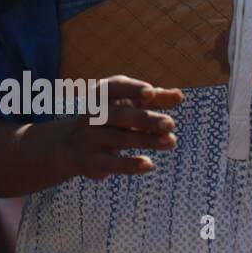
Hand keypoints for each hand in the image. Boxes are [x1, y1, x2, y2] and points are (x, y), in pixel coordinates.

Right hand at [52, 75, 180, 179]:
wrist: (72, 148)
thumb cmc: (111, 122)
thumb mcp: (129, 107)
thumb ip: (154, 100)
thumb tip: (179, 95)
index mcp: (100, 97)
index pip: (112, 88)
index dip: (131, 89)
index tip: (150, 92)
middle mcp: (90, 116)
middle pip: (118, 115)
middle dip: (145, 119)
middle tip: (171, 124)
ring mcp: (88, 139)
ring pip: (119, 138)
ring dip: (146, 140)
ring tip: (171, 142)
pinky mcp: (91, 162)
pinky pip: (111, 163)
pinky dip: (130, 164)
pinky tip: (148, 164)